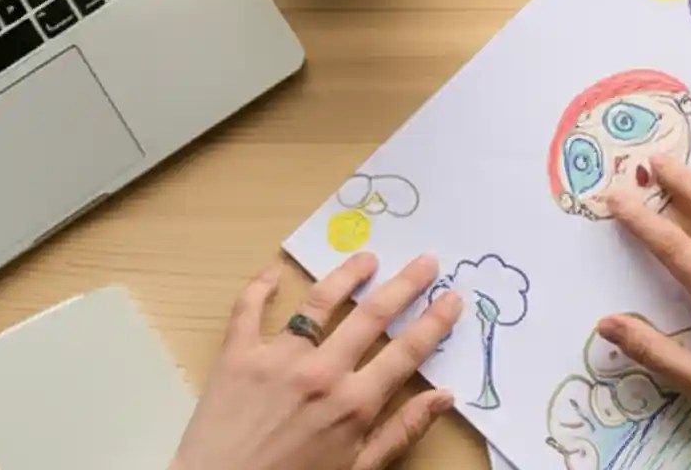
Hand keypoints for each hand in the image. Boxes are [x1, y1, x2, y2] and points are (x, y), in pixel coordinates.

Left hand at [171, 253, 462, 469]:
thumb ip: (401, 432)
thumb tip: (445, 397)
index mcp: (354, 403)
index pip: (406, 352)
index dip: (434, 322)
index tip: (452, 298)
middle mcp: (321, 372)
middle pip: (372, 316)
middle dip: (405, 285)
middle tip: (426, 261)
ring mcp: (278, 359)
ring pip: (320, 303)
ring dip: (347, 275)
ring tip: (366, 258)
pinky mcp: (238, 357)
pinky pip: (249, 310)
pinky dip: (260, 287)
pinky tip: (274, 273)